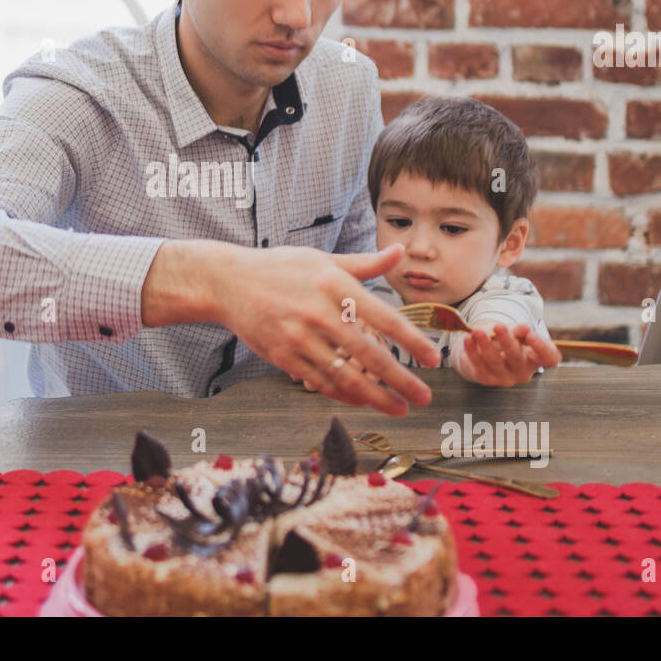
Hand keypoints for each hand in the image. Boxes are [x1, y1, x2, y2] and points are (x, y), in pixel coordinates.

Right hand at [211, 243, 440, 415]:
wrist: (228, 282)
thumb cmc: (280, 268)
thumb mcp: (322, 259)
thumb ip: (364, 264)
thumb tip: (400, 252)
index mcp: (335, 286)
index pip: (385, 318)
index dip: (412, 342)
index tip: (433, 359)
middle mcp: (320, 313)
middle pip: (370, 355)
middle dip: (401, 381)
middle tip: (424, 398)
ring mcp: (300, 338)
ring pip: (345, 376)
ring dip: (376, 397)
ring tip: (398, 408)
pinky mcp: (283, 357)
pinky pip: (320, 382)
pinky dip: (344, 395)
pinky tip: (362, 401)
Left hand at [452, 322, 561, 387]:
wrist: (486, 352)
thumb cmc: (508, 341)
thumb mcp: (516, 332)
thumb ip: (520, 331)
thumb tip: (524, 328)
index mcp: (536, 359)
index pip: (548, 357)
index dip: (542, 347)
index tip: (531, 334)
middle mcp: (523, 372)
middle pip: (517, 357)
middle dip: (507, 341)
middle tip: (499, 326)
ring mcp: (505, 378)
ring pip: (495, 361)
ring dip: (486, 345)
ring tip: (477, 331)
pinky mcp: (487, 379)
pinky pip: (479, 365)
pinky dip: (472, 352)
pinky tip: (468, 339)